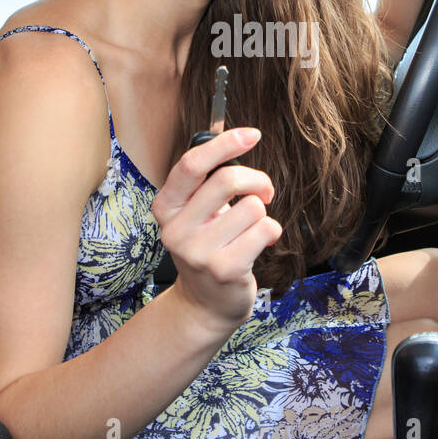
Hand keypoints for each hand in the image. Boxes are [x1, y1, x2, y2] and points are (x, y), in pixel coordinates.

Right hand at [150, 127, 279, 333]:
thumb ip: (207, 181)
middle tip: (264, 191)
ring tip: (253, 228)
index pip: (192, 164)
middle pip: (228, 180)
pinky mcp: (225, 269)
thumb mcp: (196, 213)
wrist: (206, 304)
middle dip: (257, 180)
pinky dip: (271, 232)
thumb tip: (234, 136)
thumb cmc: (208, 247)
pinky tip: (259, 244)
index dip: (224, 144)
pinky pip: (265, 229)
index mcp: (166, 207)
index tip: (251, 135)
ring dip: (262, 213)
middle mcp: (176, 229)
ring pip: (252, 206)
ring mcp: (199, 252)